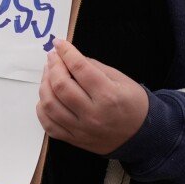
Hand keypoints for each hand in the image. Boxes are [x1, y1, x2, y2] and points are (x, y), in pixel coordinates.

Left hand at [36, 39, 148, 155]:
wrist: (142, 136)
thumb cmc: (133, 105)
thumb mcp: (121, 80)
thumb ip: (94, 67)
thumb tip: (70, 58)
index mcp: (108, 96)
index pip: (79, 68)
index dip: (66, 52)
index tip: (59, 43)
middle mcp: (92, 114)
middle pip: (60, 86)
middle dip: (52, 66)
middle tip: (53, 57)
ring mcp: (81, 129)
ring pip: (49, 105)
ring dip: (44, 85)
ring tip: (48, 74)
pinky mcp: (74, 139)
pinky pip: (48, 125)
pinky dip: (42, 108)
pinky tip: (47, 96)